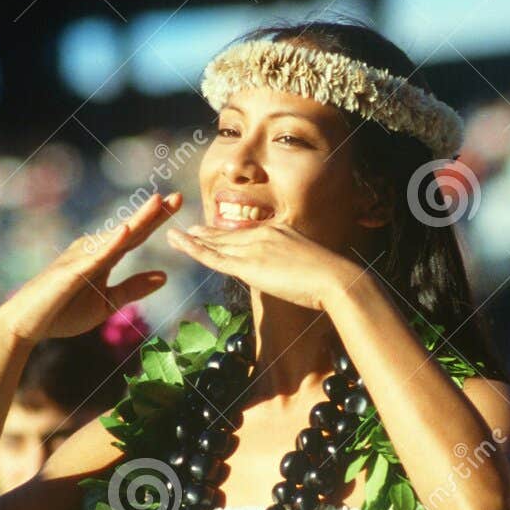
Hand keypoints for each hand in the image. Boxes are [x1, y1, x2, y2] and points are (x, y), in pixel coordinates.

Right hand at [0, 192, 177, 343]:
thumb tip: (165, 276)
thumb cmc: (64, 312)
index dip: (156, 220)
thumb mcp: (107, 303)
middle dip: (153, 213)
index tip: (178, 203)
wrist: (27, 325)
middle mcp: (93, 250)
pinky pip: (94, 257)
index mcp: (103, 257)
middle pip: (129, 230)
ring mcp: (80, 258)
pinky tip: (126, 231)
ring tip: (157, 203)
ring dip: (136, 220)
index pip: (135, 236)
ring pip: (115, 237)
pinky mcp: (69, 272)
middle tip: (178, 197)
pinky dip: (110, 243)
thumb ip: (133, 289)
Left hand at [165, 219, 359, 310]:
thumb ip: (293, 265)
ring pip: (217, 244)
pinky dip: (194, 250)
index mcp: (278, 231)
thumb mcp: (309, 264)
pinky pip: (214, 257)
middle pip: (228, 235)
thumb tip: (292, 274)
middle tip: (188, 231)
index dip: (228, 234)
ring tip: (175, 236)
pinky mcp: (248, 265)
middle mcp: (263, 234)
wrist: (334, 278)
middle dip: (206, 234)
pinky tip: (181, 244)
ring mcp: (254, 248)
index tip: (216, 233)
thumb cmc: (329, 277)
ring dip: (193, 240)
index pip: (246, 234)